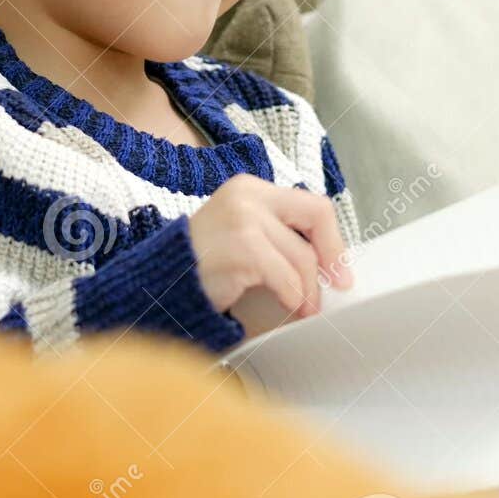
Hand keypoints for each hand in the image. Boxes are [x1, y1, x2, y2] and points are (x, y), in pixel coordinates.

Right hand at [186, 174, 352, 324]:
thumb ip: (278, 237)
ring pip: (302, 255)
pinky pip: (285, 276)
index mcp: (250, 188)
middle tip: (337, 286)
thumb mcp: (244, 237)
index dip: (332, 237)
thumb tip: (329, 262)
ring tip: (304, 308)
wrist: (158, 285)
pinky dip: (292, 296)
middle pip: (315, 216)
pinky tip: (288, 307)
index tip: (339, 267)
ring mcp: (243, 218)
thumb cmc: (203, 266)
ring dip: (308, 289)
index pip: (311, 203)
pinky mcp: (241, 247)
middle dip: (333, 255)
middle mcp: (247, 194)